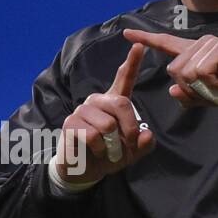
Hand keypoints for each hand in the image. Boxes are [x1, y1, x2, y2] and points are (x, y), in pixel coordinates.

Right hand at [53, 43, 156, 186]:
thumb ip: (144, 144)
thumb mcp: (132, 152)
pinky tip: (96, 152)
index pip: (123, 79)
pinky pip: (93, 136)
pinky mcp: (70, 124)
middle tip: (129, 144)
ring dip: (113, 145)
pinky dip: (100, 150)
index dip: (132, 63)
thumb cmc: (108, 155)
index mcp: (113, 103)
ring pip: (108, 125)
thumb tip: (146, 134)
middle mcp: (98, 101)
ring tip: (108, 151)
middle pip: (122, 104)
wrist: (84, 171)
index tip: (139, 46)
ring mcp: (82, 111)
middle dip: (130, 128)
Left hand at [122, 28, 217, 108]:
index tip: (126, 33)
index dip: (146, 39)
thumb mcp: (210, 98)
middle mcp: (200, 45)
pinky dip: (211, 83)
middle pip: (173, 69)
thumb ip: (190, 96)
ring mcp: (209, 45)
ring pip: (185, 72)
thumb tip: (173, 91)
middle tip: (213, 91)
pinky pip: (199, 71)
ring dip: (203, 87)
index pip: (166, 44)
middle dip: (190, 88)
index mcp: (195, 55)